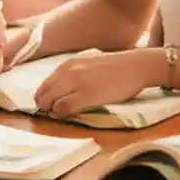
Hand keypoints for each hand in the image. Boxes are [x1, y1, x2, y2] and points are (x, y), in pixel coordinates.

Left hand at [33, 49, 158, 117]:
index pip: (44, 84)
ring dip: (52, 111)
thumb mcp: (89, 64)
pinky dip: (62, 114)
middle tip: (54, 113)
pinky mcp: (87, 95)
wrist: (135, 66)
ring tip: (62, 114)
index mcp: (68, 64)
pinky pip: (64, 107)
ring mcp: (77, 82)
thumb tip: (61, 90)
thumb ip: (73, 73)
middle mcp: (69, 71)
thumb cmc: (116, 68)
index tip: (51, 105)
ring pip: (50, 101)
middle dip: (45, 106)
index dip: (44, 98)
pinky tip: (69, 115)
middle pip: (43, 94)